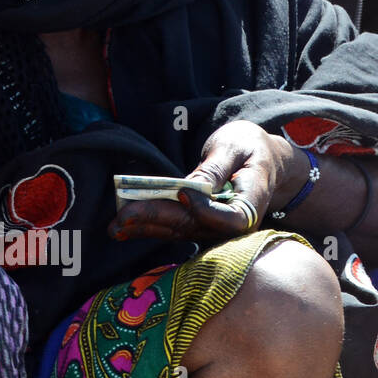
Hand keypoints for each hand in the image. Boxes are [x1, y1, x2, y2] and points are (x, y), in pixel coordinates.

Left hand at [109, 120, 299, 241]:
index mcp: (252, 201)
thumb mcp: (237, 146)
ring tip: (114, 226)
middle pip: (194, 226)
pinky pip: (172, 227)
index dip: (205, 211)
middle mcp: (234, 222)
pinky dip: (146, 227)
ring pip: (177, 230)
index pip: (231, 219)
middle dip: (157, 219)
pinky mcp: (198, 224)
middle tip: (123, 215)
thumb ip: (215, 167)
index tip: (182, 193)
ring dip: (145, 228)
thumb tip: (192, 187)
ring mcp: (215, 226)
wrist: (263, 161)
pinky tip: (122, 228)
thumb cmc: (251, 148)